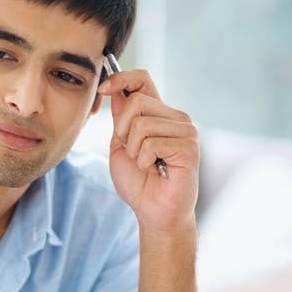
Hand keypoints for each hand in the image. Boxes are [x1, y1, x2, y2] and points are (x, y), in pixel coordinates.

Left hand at [98, 70, 199, 234]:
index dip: (120, 78)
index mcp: (158, 114)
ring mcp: (185, 131)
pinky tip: (155, 171)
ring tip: (146, 165)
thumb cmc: (138, 183)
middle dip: (122, 131)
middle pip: (136, 102)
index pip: (142, 79)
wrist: (153, 213)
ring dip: (134, 151)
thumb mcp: (120, 145)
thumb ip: (120, 118)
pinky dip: (144, 161)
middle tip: (133, 153)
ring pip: (142, 124)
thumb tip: (115, 88)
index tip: (102, 89)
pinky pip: (152, 143)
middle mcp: (175, 117)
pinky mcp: (189, 147)